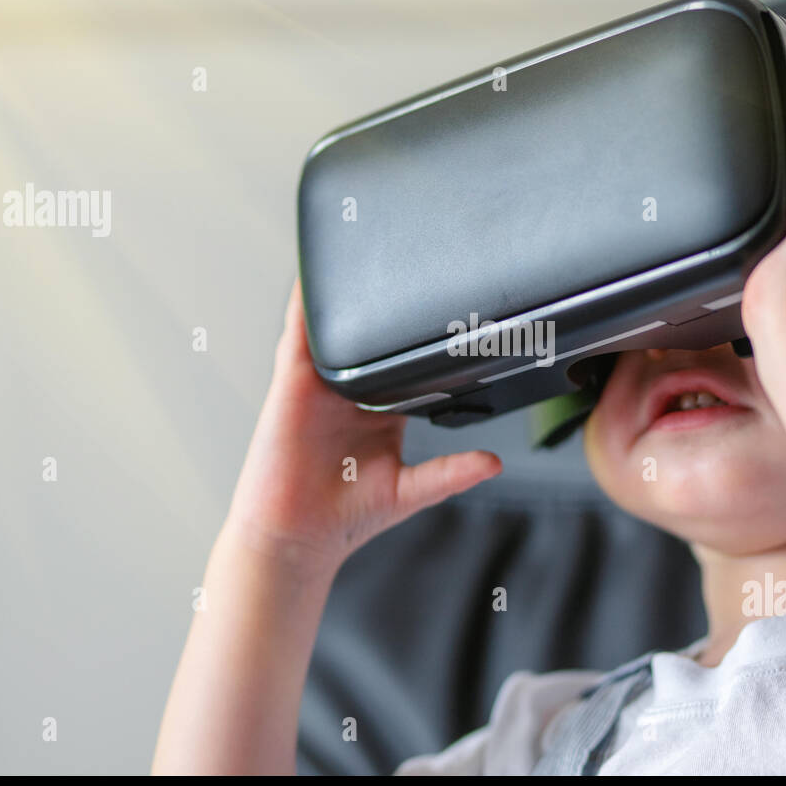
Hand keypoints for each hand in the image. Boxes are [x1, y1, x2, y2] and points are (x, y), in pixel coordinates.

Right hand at [222, 281, 501, 571]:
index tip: (453, 307)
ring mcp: (319, 387)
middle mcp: (350, 393)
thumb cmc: (344, 517)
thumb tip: (494, 461)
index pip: (407, 360)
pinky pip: (298, 339)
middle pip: (372, 336)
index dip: (424, 333)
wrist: (296, 540)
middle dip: (388, 301)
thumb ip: (451, 472)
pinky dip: (306, 308)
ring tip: (362, 246)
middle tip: (416, 261)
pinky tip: (315, 280)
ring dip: (346, 293)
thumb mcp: (411, 490)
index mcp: (380, 410)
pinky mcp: (292, 388)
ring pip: (336, 328)